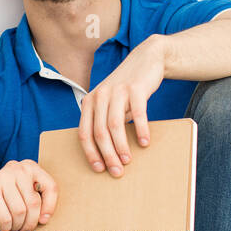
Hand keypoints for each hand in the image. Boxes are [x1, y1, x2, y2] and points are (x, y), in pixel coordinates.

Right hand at [0, 159, 58, 230]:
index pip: (50, 187)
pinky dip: (6, 227)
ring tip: (13, 227)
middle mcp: (16, 168)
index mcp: (28, 167)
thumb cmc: (0, 201)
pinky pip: (7, 217)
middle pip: (34, 202)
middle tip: (25, 230)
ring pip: (21, 212)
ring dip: (18, 226)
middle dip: (31, 222)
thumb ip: (36, 201)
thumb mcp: (22, 196)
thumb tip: (45, 218)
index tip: (44, 220)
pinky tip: (3, 225)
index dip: (50, 207)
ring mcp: (1, 178)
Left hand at [78, 33, 166, 176]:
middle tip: (117, 171)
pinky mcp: (135, 88)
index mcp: (89, 102)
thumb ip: (104, 120)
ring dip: (121, 146)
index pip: (84, 133)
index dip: (90, 153)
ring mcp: (117, 91)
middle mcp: (99, 96)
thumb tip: (106, 152)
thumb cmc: (127, 88)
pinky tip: (144, 142)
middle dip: (107, 155)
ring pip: (115, 125)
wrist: (146, 59)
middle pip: (99, 132)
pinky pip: (137, 113)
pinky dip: (140, 130)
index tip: (99, 169)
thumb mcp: (109, 102)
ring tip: (127, 160)